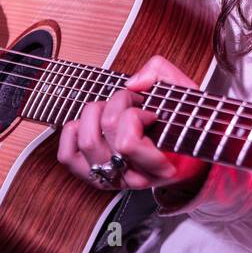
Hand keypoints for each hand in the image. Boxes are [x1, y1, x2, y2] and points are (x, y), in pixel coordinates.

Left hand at [58, 55, 208, 190]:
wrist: (181, 159)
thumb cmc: (182, 126)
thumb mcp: (185, 95)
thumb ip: (162, 75)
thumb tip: (134, 82)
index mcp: (158, 166)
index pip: (127, 143)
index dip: (137, 116)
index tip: (152, 113)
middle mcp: (131, 176)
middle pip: (108, 129)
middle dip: (120, 103)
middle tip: (134, 104)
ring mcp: (109, 177)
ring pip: (86, 140)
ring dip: (97, 113)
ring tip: (113, 112)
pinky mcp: (90, 175)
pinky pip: (66, 155)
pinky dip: (74, 132)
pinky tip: (91, 124)